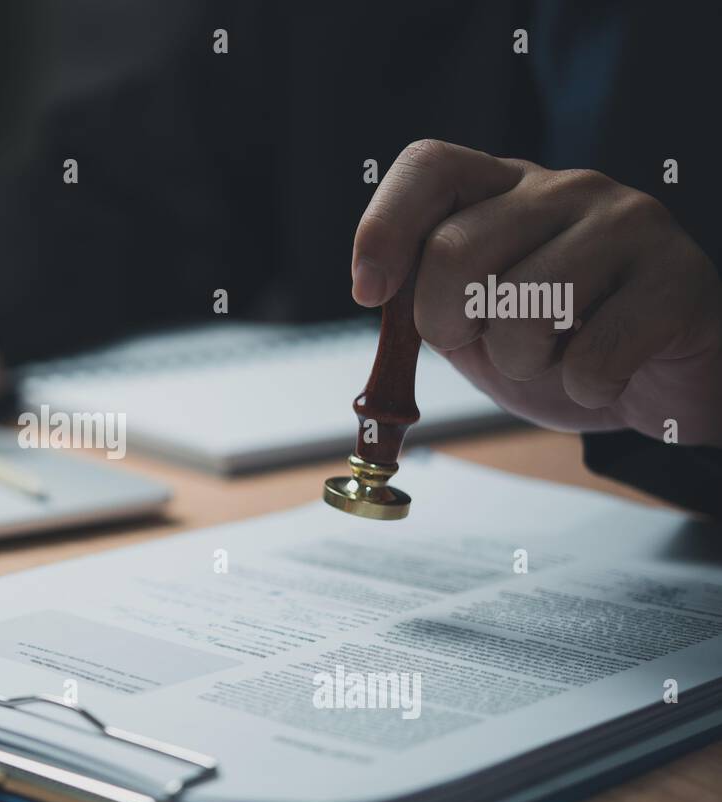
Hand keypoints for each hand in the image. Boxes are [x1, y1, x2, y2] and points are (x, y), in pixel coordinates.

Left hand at [351, 139, 721, 445]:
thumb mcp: (473, 323)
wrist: (660, 383)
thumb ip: (424, 298)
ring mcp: (629, 224)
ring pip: (523, 306)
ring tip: (557, 353)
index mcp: (506, 188)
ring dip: (523, 362)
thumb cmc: (561, 346)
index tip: (369, 292)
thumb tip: (373, 288)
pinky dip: (586, 387)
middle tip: (482, 344)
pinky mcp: (679, 278)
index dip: (384, 227)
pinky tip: (608, 373)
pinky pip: (595, 355)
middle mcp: (566, 188)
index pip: (430, 167)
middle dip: (446, 324)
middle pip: (455, 250)